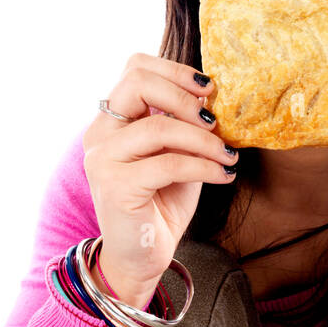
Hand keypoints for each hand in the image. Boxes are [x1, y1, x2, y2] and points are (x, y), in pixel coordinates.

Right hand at [80, 53, 239, 304]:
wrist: (141, 258)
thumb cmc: (160, 206)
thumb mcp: (177, 156)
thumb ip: (185, 126)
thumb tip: (213, 96)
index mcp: (112, 120)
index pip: (135, 68)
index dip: (175, 70)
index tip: (209, 89)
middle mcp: (100, 134)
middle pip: (138, 82)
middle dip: (185, 97)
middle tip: (215, 121)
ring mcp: (103, 159)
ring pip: (160, 126)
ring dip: (204, 140)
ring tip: (227, 156)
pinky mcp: (116, 186)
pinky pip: (170, 163)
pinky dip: (205, 167)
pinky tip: (224, 175)